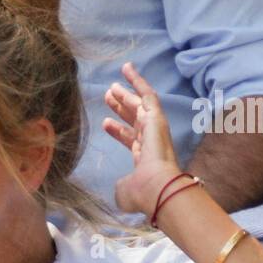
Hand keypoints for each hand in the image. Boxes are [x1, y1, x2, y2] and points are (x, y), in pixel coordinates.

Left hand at [103, 62, 182, 217]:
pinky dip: (137, 81)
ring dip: (125, 95)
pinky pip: (147, 95)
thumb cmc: (141, 193)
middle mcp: (152, 142)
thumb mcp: (124, 191)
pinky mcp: (157, 118)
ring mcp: (155, 129)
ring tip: (111, 86)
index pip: (131, 140)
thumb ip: (121, 186)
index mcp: (145, 159)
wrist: (157, 187)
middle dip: (121, 108)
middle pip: (135, 119)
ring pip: (140, 106)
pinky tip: (127, 69)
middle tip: (108, 96)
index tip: (105, 123)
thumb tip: (119, 188)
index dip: (118, 131)